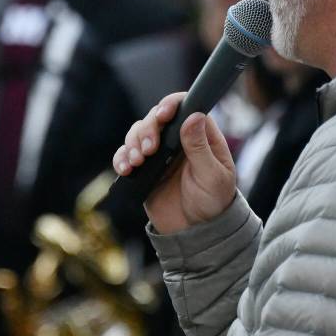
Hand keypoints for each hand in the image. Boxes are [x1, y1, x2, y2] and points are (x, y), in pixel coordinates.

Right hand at [112, 92, 235, 234]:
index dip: (171, 104)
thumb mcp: (213, 176)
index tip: (163, 115)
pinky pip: (126, 155)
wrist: (196, 232)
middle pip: (156, 117)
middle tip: (149, 150)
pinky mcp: (145, 168)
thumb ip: (201, 148)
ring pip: (138, 132)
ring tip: (138, 162)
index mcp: (201, 135)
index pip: (185, 106)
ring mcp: (160, 153)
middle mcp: (179, 139)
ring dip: (133, 143)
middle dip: (148, 129)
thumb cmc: (213, 202)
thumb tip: (193, 117)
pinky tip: (126, 169)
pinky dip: (122, 158)